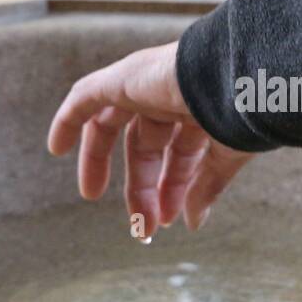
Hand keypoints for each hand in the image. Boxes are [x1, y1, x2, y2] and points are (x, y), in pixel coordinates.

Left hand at [46, 42, 254, 237]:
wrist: (241, 76)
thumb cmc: (244, 112)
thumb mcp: (226, 155)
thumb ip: (206, 186)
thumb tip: (191, 222)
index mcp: (201, 108)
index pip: (178, 152)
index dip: (172, 188)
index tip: (170, 220)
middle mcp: (171, 93)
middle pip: (145, 145)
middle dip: (143, 186)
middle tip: (142, 225)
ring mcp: (146, 83)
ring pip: (113, 125)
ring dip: (102, 161)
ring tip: (93, 195)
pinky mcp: (123, 77)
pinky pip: (86, 97)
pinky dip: (69, 120)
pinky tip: (56, 148)